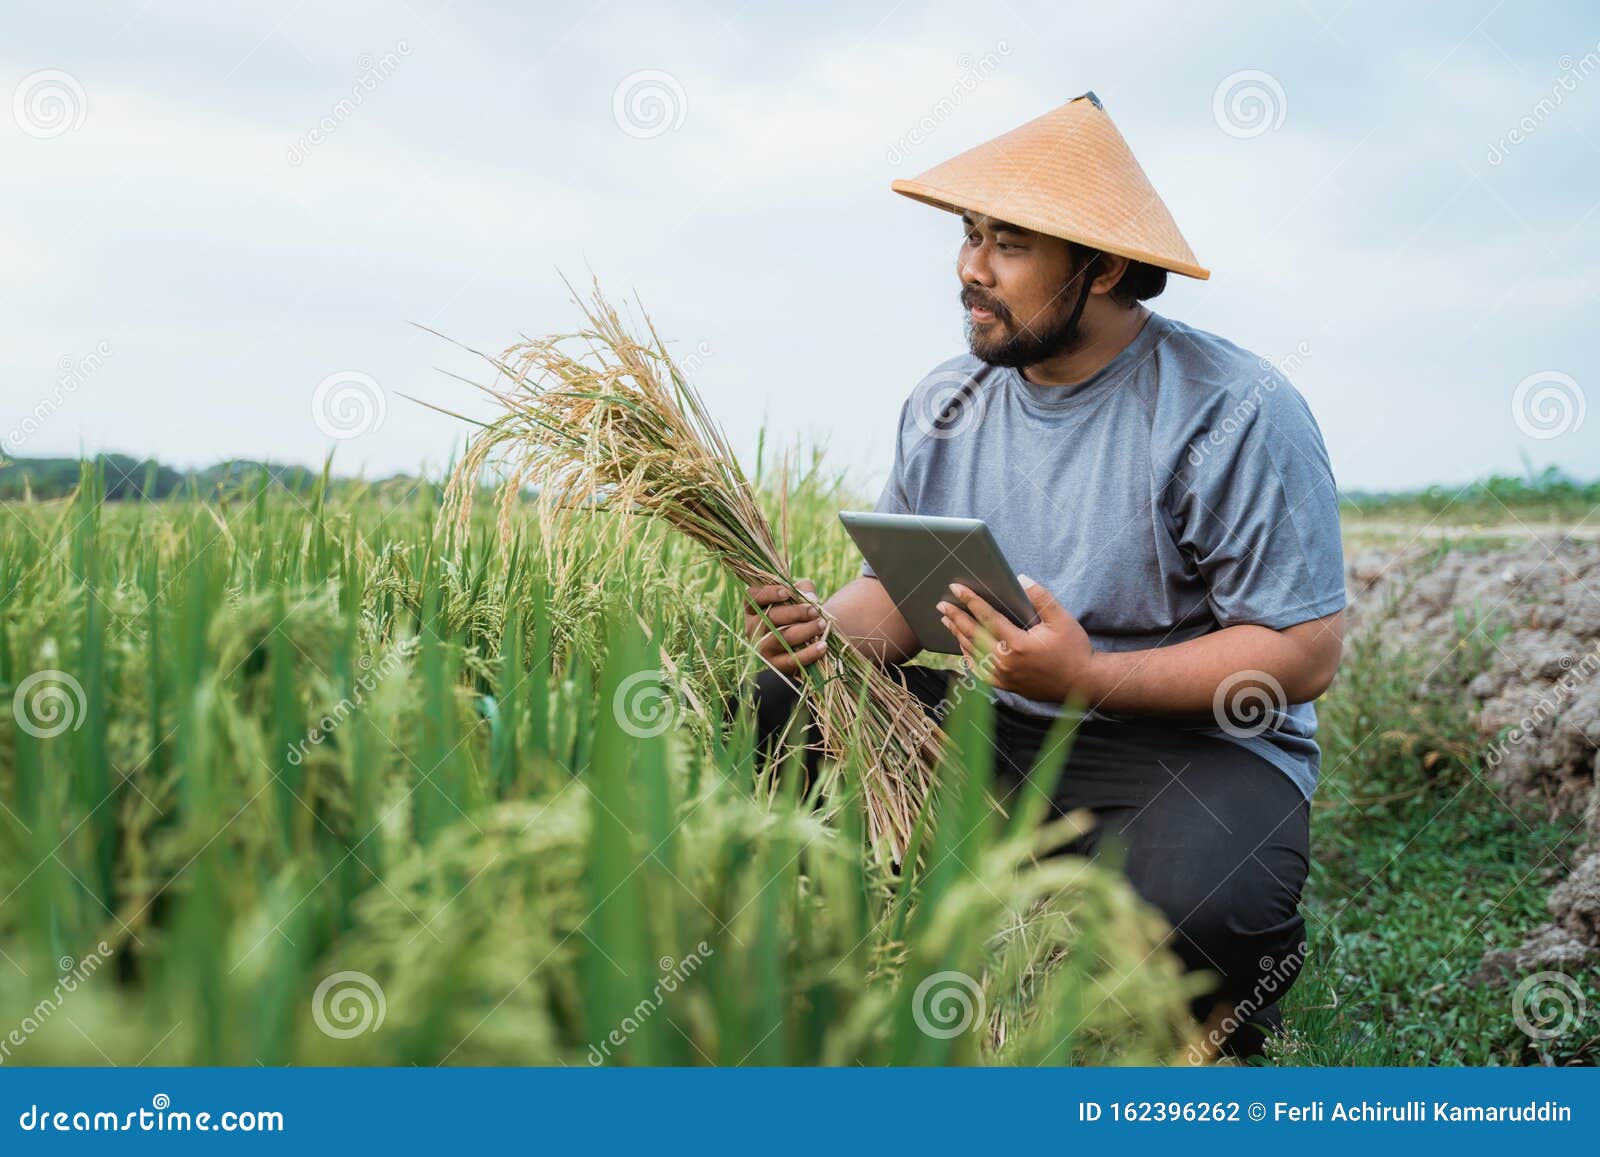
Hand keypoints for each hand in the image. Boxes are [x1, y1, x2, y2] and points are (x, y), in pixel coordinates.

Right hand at [744, 579, 827, 675]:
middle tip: (815, 611)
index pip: (753, 597)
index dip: (768, 593)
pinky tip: (823, 646)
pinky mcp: (775, 666)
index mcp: (753, 608)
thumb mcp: (798, 597)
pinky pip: (792, 660)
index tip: (787, 592)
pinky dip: (809, 653)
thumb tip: (810, 597)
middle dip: (795, 612)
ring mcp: (762, 648)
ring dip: (805, 630)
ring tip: (822, 625)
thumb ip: (803, 589)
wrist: (802, 644)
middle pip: (770, 617)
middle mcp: (753, 628)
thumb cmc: (798, 613)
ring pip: (782, 638)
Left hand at [936, 575, 1097, 704]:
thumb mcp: (1062, 620)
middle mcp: (1006, 662)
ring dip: (958, 635)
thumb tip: (1021, 579)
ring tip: (947, 621)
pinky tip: (963, 646)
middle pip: (973, 635)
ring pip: (973, 653)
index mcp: (1018, 645)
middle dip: (956, 617)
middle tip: (941, 604)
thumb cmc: (1073, 649)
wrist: (1083, 683)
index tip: (956, 589)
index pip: (987, 618)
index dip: (970, 601)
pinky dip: (968, 657)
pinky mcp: (1005, 686)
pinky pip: (979, 671)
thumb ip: (1041, 598)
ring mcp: (1003, 677)